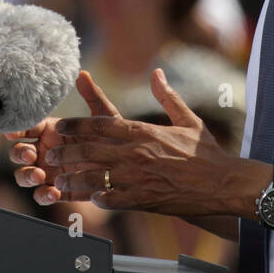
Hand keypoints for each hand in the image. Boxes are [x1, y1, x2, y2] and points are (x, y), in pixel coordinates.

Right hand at [8, 70, 118, 205]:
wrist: (130, 167)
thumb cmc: (114, 138)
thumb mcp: (105, 117)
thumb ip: (93, 96)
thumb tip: (83, 74)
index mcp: (52, 131)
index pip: (27, 128)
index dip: (17, 129)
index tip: (12, 131)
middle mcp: (47, 151)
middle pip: (19, 153)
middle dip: (19, 153)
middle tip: (29, 153)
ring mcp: (51, 172)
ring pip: (25, 175)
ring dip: (26, 175)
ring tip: (38, 174)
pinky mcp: (60, 191)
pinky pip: (44, 195)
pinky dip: (43, 195)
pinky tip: (52, 192)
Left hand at [40, 68, 260, 217]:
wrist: (224, 183)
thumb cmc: (207, 153)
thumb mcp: (188, 119)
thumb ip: (167, 96)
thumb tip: (157, 72)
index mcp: (143, 132)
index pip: (100, 124)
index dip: (75, 125)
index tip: (58, 127)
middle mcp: (137, 153)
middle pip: (90, 150)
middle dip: (66, 153)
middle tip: (50, 156)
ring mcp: (139, 177)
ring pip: (95, 177)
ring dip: (74, 179)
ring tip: (60, 181)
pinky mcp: (144, 200)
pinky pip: (113, 200)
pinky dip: (99, 199)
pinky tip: (89, 200)